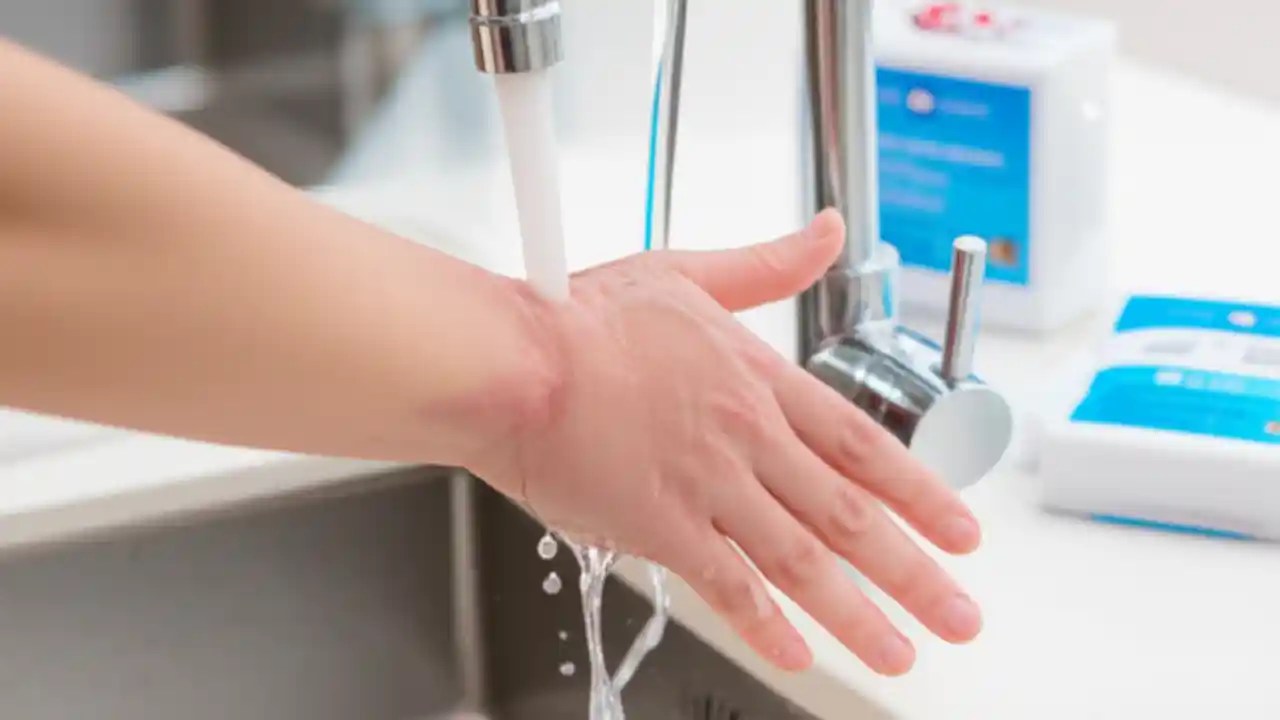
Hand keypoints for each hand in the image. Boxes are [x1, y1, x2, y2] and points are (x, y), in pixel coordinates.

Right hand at [472, 210, 982, 675]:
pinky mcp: (660, 527)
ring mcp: (709, 486)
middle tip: (960, 615)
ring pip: (803, 561)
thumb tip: (830, 231)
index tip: (961, 533)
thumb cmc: (581, 318)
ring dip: (859, 614)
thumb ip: (767, 264)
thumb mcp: (686, 273)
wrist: (514, 358)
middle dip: (915, 574)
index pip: (861, 446)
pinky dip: (766, 625)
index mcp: (757, 380)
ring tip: (901, 652)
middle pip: (850, 516)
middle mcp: (748, 439)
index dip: (921, 494)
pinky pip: (727, 586)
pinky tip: (798, 655)